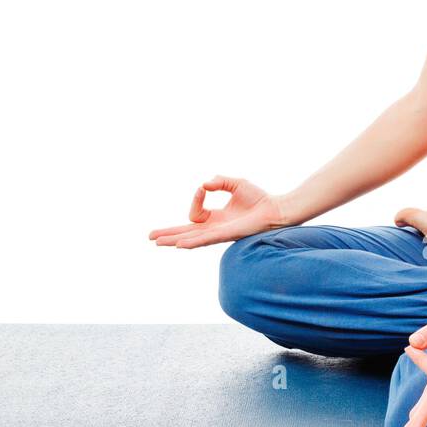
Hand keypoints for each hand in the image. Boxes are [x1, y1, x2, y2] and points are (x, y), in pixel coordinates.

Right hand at [148, 175, 283, 247]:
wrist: (275, 209)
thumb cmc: (259, 198)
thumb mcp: (235, 183)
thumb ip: (219, 181)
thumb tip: (203, 185)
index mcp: (216, 218)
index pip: (195, 212)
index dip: (196, 198)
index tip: (205, 188)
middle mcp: (215, 228)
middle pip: (186, 232)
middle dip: (168, 234)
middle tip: (151, 237)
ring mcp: (219, 233)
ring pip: (191, 238)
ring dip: (174, 240)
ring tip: (158, 243)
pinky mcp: (226, 235)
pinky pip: (205, 239)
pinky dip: (192, 241)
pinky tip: (180, 245)